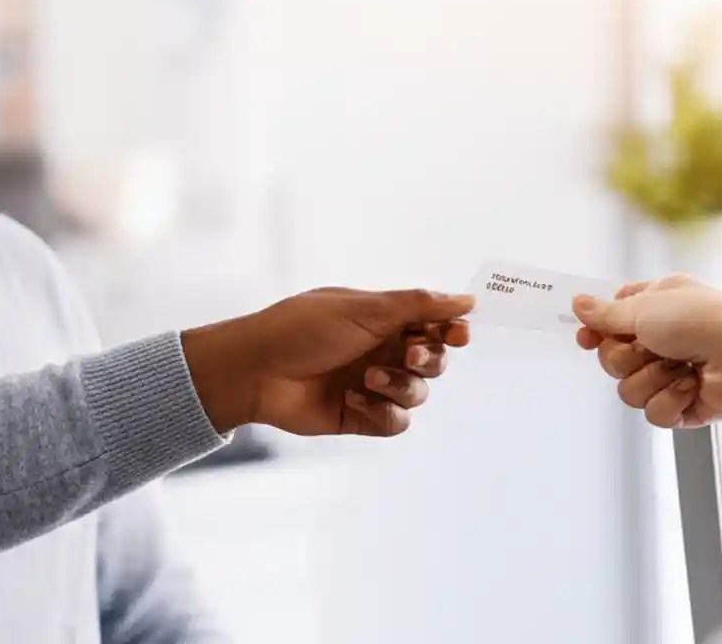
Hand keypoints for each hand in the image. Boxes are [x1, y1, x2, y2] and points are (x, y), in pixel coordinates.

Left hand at [182, 288, 473, 436]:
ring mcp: (372, 384)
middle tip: (407, 354)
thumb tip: (467, 299)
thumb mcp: (365, 308)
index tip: (458, 334)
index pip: (434, 325)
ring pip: (417, 393)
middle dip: (428, 358)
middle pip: (434, 360)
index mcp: (383, 319)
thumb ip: (419, 305)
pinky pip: (396, 421)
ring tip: (368, 378)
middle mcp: (382, 350)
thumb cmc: (303, 328)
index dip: (452, 330)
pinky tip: (354, 400)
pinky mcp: (361, 416)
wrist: (255, 371)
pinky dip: (382, 412)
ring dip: (399, 385)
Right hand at [573, 274, 721, 443]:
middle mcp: (664, 338)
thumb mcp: (644, 307)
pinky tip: (691, 387)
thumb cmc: (701, 320)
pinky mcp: (684, 405)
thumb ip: (605, 314)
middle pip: (613, 360)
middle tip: (648, 349)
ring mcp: (674, 373)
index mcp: (657, 305)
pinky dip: (671, 401)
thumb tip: (578, 303)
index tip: (588, 338)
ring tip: (679, 369)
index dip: (597, 332)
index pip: (612, 320)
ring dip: (651, 380)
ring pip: (630, 390)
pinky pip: (654, 413)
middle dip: (627, 359)